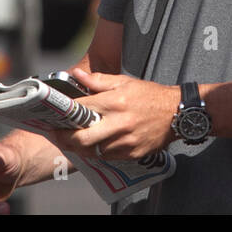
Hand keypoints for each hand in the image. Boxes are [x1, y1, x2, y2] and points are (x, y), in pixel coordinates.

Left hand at [50, 69, 180, 160]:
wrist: (178, 113)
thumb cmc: (150, 95)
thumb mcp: (125, 81)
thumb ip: (98, 80)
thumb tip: (77, 74)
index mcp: (115, 101)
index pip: (82, 109)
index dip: (64, 114)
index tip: (53, 117)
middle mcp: (119, 123)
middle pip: (82, 138)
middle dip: (64, 138)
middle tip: (56, 135)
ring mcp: (126, 141)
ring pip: (93, 151)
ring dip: (80, 147)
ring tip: (70, 141)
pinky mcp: (133, 153)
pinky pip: (108, 157)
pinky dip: (98, 152)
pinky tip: (93, 146)